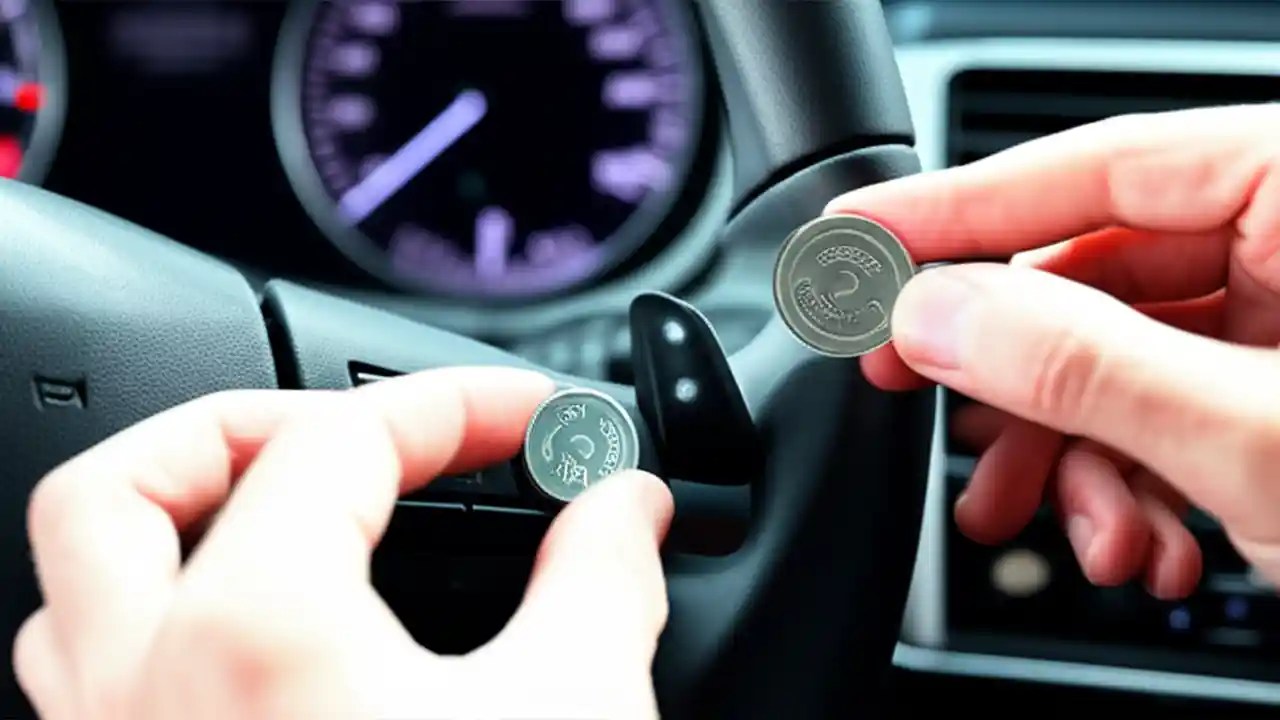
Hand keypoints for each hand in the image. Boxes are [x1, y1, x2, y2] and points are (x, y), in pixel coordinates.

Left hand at [13, 367, 672, 719]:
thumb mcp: (575, 710)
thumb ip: (605, 578)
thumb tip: (626, 508)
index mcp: (256, 635)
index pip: (341, 439)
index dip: (453, 404)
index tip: (530, 419)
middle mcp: (148, 695)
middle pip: (125, 482)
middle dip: (249, 421)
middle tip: (358, 428)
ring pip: (78, 591)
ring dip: (175, 518)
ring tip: (283, 506)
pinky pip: (94, 685)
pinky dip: (161, 624)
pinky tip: (263, 639)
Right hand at [826, 104, 1279, 599]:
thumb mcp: (1252, 436)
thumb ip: (1081, 364)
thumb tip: (930, 315)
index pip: (1096, 168)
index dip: (954, 208)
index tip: (853, 236)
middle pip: (1093, 274)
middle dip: (1010, 375)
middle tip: (902, 386)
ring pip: (1117, 359)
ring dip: (1070, 456)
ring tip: (1072, 532)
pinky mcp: (1275, 397)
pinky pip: (1164, 413)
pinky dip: (1132, 485)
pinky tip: (1140, 544)